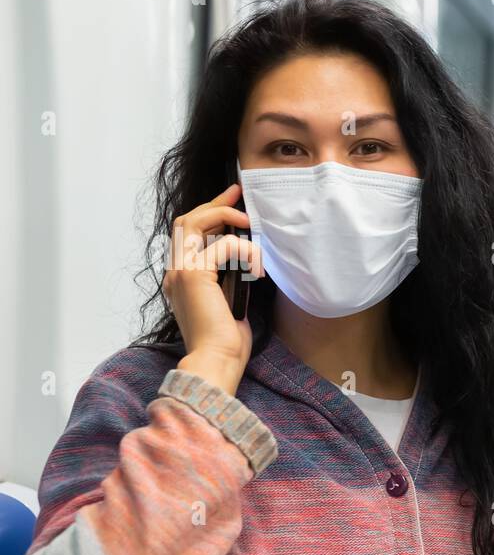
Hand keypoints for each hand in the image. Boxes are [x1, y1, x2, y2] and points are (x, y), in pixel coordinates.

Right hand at [165, 183, 263, 394]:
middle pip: (186, 221)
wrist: (216, 361)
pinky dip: (244, 250)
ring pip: (194, 223)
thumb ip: (230, 279)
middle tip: (238, 193)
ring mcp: (180, 272)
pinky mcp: (193, 275)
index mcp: (181, 279)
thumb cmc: (225, 342)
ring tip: (249, 223)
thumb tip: (246, 260)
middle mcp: (175, 272)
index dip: (208, 214)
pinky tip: (257, 268)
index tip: (232, 203)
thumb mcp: (230, 302)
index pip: (187, 235)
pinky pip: (221, 245)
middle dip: (214, 203)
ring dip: (224, 216)